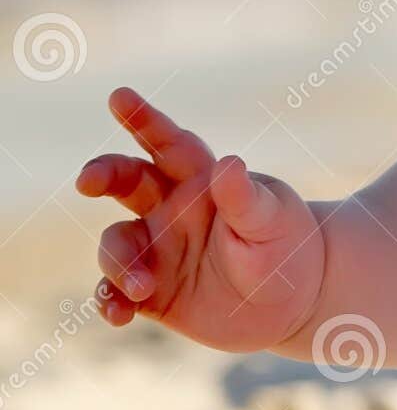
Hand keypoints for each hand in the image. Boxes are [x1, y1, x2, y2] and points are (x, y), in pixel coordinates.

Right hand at [76, 87, 326, 352]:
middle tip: (88, 181)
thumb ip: (246, 196)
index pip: (170, 144)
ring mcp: (158, 250)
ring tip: (141, 287)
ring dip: (119, 262)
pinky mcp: (152, 292)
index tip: (119, 96)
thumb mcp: (273, 219)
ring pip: (117, 243)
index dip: (144, 119)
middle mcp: (172, 210)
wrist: (296, 299)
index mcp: (203, 181)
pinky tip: (118, 314)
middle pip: (126, 181)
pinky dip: (109, 301)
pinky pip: (115, 292)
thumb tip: (228, 162)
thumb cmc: (289, 245)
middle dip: (103, 174)